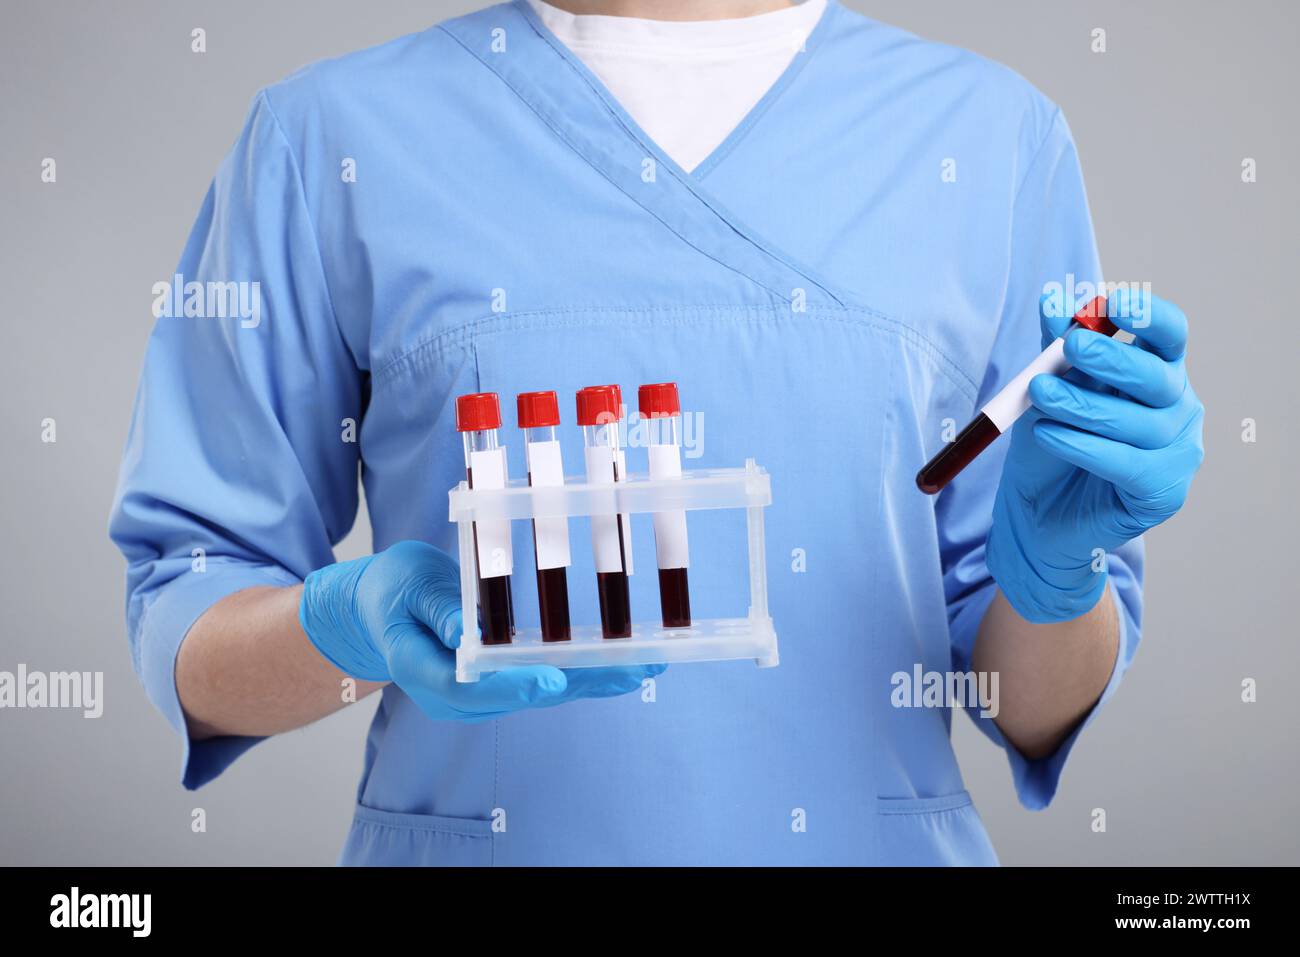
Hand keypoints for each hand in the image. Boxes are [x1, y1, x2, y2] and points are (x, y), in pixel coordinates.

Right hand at [299, 540, 662, 718]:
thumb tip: (469, 633)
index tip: (551, 678)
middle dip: (578, 683)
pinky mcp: (502, 685)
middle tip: (631, 671)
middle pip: (521, 695)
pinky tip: (626, 668)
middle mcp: (457, 697)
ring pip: (542, 692)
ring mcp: (482, 696)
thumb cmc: (391, 591)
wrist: (379, 612)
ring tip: (645, 668)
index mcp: (422, 672)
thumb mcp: (406, 586)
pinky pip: (546, 681)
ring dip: (594, 681)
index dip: (512, 685)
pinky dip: (586, 674)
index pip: (469, 689)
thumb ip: (438, 608)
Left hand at [986, 288, 1203, 621]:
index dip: (1148, 316)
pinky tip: (1049, 435)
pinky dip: (1083, 446)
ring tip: (1039, 394)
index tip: (1111, 302)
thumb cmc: (1051, 445)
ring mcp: (1177, 451)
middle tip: (1070, 346)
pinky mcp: (1163, 491)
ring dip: (1083, 404)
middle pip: (1158, 376)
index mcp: (1156, 373)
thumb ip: (1054, 349)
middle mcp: (1177, 407)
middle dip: (1113, 357)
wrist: (1038, 516)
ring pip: (1136, 421)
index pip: (1170, 335)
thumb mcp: (1048, 390)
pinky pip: (1125, 463)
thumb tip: (1054, 299)